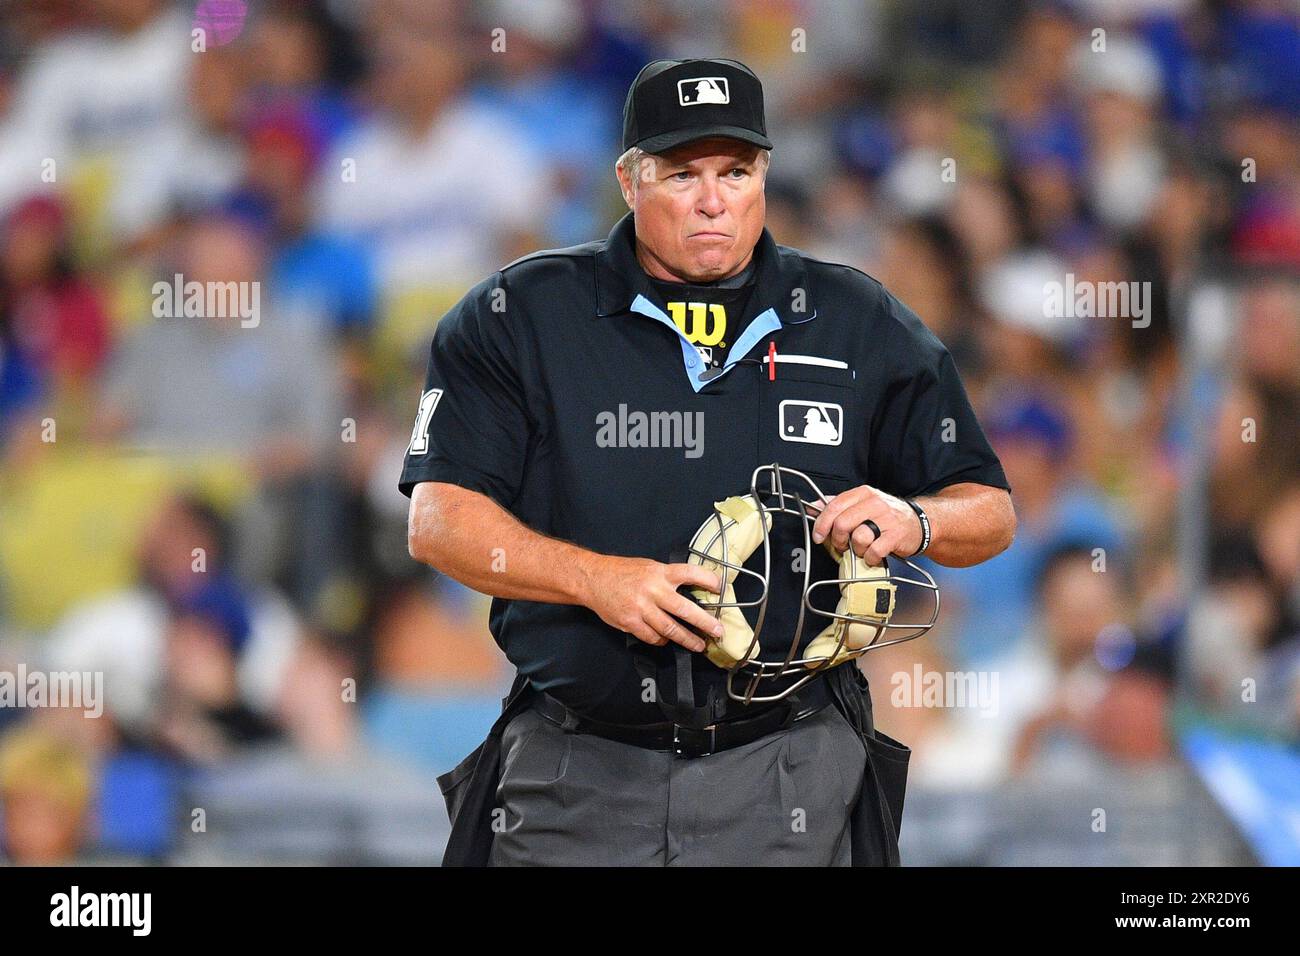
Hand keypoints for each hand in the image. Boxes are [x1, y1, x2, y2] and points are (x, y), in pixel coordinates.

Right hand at [580, 555, 723, 650]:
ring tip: (699, 645)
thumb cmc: (621, 572)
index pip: (690, 573)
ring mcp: (641, 608)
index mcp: (659, 572)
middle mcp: (652, 590)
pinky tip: (667, 640)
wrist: (593, 579)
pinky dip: (663, 640)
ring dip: (687, 639)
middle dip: (705, 622)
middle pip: (685, 609)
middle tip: (717, 630)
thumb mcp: (648, 566)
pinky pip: (652, 637)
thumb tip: (691, 589)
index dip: (708, 580)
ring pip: (670, 629)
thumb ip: (667, 577)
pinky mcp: (631, 622)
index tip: (720, 587)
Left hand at [809, 485, 922, 564]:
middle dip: (838, 540)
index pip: (834, 506)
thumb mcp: (862, 504)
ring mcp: (886, 519)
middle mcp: (874, 503)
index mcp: (863, 494)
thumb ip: (837, 505)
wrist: (919, 523)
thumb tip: (813, 508)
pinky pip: (873, 551)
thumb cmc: (887, 516)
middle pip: (843, 523)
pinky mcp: (895, 536)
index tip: (818, 536)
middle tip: (841, 546)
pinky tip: (873, 555)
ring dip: (856, 549)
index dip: (822, 524)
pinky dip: (870, 558)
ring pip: (858, 538)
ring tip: (863, 548)